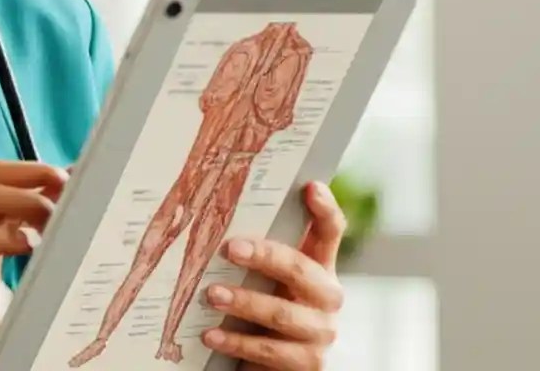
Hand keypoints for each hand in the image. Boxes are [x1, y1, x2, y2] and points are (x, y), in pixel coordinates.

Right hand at [0, 160, 68, 370]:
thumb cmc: (2, 318)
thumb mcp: (33, 274)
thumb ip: (48, 246)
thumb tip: (89, 222)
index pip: (12, 176)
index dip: (44, 171)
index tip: (81, 178)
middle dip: (34, 171)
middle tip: (66, 190)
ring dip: (26, 199)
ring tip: (50, 221)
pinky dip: (5, 237)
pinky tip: (30, 247)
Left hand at [201, 181, 345, 370]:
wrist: (273, 367)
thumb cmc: (261, 312)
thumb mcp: (263, 281)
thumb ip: (254, 255)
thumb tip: (212, 216)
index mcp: (319, 268)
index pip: (329, 233)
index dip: (325, 210)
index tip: (310, 187)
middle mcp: (326, 297)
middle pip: (301, 269)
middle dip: (264, 257)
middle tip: (230, 249)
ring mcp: (320, 332)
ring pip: (282, 313)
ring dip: (244, 302)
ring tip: (211, 295)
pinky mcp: (308, 364)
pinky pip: (270, 350)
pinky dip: (236, 341)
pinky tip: (210, 334)